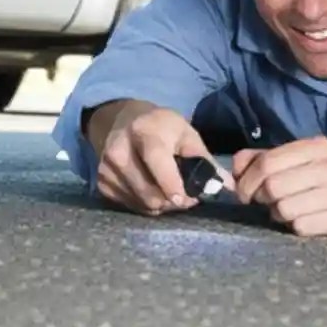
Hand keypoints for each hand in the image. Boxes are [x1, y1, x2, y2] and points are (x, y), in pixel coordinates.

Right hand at [95, 102, 231, 216]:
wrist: (122, 120)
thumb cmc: (160, 127)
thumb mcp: (186, 133)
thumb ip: (205, 159)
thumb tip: (225, 185)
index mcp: (144, 131)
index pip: (156, 161)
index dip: (170, 183)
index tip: (184, 199)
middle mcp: (119, 150)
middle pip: (149, 192)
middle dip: (173, 200)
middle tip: (186, 196)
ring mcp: (106, 169)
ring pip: (142, 203)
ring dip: (161, 204)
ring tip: (170, 191)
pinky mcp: (101, 184)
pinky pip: (131, 206)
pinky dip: (146, 204)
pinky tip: (152, 190)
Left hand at [232, 137, 326, 236]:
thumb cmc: (326, 178)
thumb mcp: (300, 159)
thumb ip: (263, 158)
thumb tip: (234, 169)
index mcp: (316, 147)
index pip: (267, 162)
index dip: (247, 180)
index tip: (243, 192)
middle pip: (273, 186)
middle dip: (260, 198)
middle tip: (263, 202)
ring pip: (285, 209)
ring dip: (277, 214)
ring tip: (286, 210)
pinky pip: (301, 227)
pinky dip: (295, 226)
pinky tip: (303, 219)